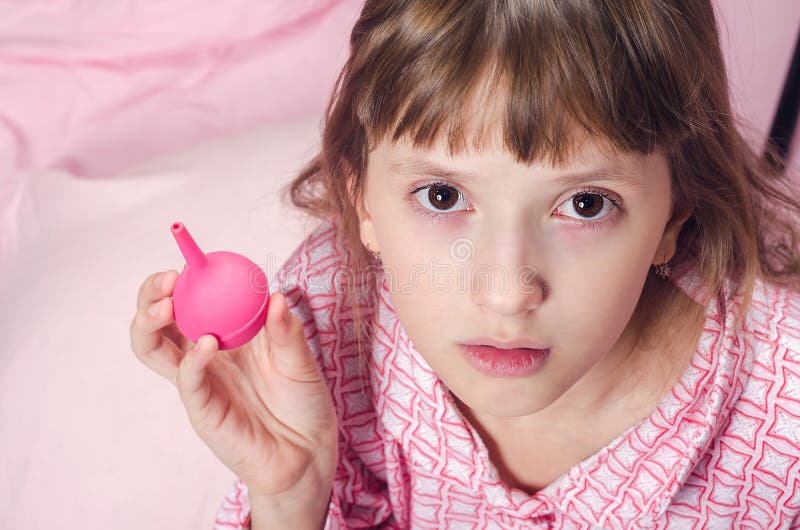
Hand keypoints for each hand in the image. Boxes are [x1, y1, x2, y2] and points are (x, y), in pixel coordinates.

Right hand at [130, 269, 337, 497]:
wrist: (309, 450)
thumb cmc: (303, 400)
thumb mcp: (300, 359)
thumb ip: (286, 331)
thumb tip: (276, 296)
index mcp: (224, 334)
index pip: (189, 301)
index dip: (180, 280)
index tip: (187, 259)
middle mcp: (204, 355)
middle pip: (158, 321)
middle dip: (150, 295)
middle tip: (167, 279)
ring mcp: (200, 382)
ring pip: (154, 349)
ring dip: (151, 323)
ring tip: (165, 305)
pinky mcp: (203, 410)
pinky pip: (188, 382)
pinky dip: (192, 361)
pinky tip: (207, 344)